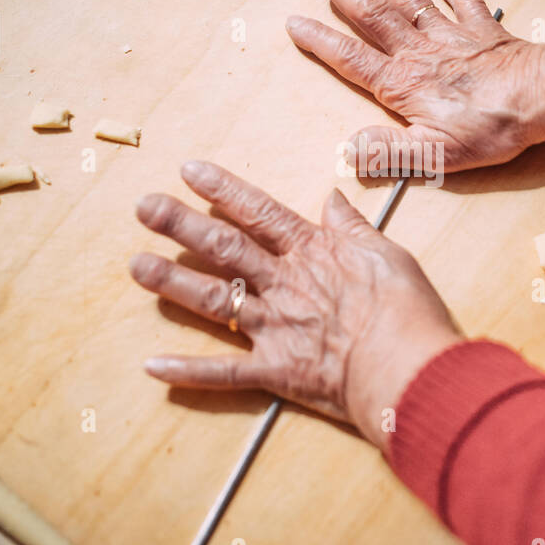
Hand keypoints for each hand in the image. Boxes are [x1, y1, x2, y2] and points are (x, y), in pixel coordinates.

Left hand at [128, 161, 462, 450]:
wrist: (409, 367)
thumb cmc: (406, 310)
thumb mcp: (387, 253)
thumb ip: (353, 227)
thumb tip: (332, 197)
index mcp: (313, 252)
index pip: (259, 211)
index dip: (222, 189)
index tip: (189, 170)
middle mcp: (285, 284)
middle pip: (224, 247)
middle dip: (181, 224)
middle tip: (143, 206)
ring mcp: (275, 327)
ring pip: (214, 300)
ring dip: (172, 282)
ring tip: (136, 265)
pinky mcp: (275, 371)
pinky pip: (224, 373)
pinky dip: (188, 371)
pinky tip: (151, 366)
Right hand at [285, 0, 544, 174]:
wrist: (542, 96)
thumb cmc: (492, 128)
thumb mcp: (435, 155)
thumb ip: (389, 152)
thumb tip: (349, 151)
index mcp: (404, 84)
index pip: (351, 59)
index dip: (320, 41)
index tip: (295, 21)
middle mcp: (421, 53)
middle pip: (374, 17)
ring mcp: (452, 37)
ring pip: (410, 1)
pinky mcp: (484, 32)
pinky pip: (463, 2)